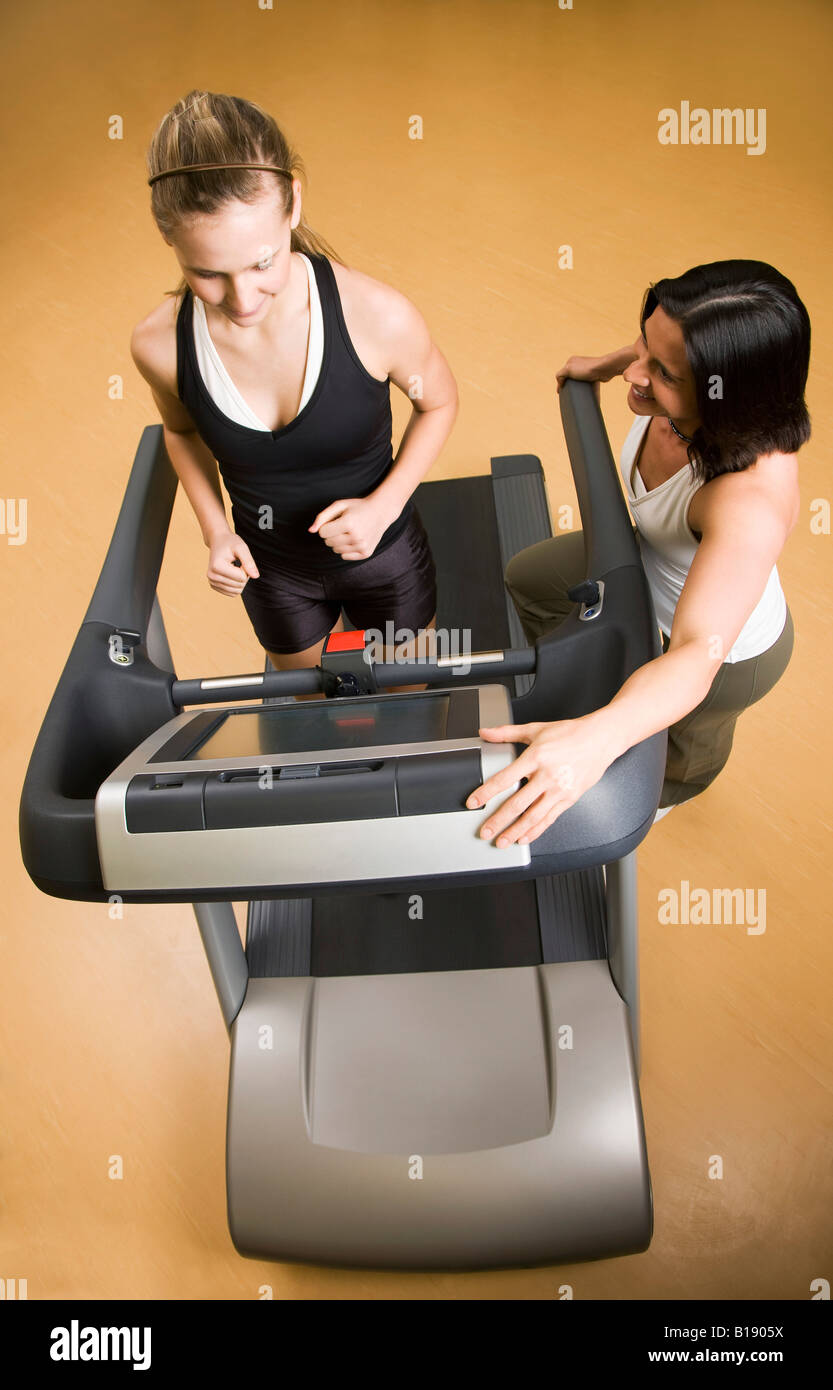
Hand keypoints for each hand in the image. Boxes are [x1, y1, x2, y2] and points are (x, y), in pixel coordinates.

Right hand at [207, 532, 259, 594]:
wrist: (218, 542)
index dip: (246, 568)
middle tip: (239, 563)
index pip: (242, 577)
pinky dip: (236, 585)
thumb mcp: (241, 548)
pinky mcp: (214, 586)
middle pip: (239, 586)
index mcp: (217, 566)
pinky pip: (232, 593)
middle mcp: (212, 576)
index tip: (241, 559)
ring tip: (235, 568)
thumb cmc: (230, 543)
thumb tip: (256, 576)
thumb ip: (249, 561)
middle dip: (244, 575)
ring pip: (236, 591)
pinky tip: (232, 574)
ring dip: (240, 581)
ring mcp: (212, 582)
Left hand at [309, 496, 391, 560]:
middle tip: (343, 525)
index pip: (322, 533)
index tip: (336, 520)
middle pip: (328, 543)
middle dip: (332, 534)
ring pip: (335, 550)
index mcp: (348, 523)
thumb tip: (310, 531)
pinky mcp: (366, 553)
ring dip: (338, 541)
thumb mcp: (339, 505)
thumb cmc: (357, 507)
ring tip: (350, 531)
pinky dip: (346, 548)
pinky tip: (355, 539)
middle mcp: (356, 537)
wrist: (381, 512)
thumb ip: (322, 517)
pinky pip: (344, 556)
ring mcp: (362, 546)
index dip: (326, 526)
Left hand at [465, 716, 616, 847]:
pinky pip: (550, 818)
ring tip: (502, 841)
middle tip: (485, 832)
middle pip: (517, 803)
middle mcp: (547, 775)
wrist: (601, 739)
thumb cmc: (570, 733)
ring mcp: (559, 789)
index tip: (473, 803)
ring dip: (515, 831)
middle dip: (498, 820)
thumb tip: (485, 732)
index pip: (504, 779)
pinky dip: (536, 830)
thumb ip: (507, 732)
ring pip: (533, 816)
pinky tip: (524, 837)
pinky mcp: (570, 798)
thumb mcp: (536, 729)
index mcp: (535, 757)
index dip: (486, 793)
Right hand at [555, 354, 618, 396]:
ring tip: (576, 394)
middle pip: (569, 377)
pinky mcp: (593, 375)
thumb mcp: (568, 369)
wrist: (603, 369)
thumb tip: (560, 383)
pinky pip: (586, 383)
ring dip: (576, 387)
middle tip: (567, 394)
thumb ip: (560, 374)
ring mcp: (586, 369)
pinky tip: (584, 392)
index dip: (560, 383)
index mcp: (571, 361)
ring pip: (578, 380)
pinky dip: (584, 388)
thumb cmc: (587, 369)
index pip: (562, 373)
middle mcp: (578, 364)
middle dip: (568, 385)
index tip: (560, 392)